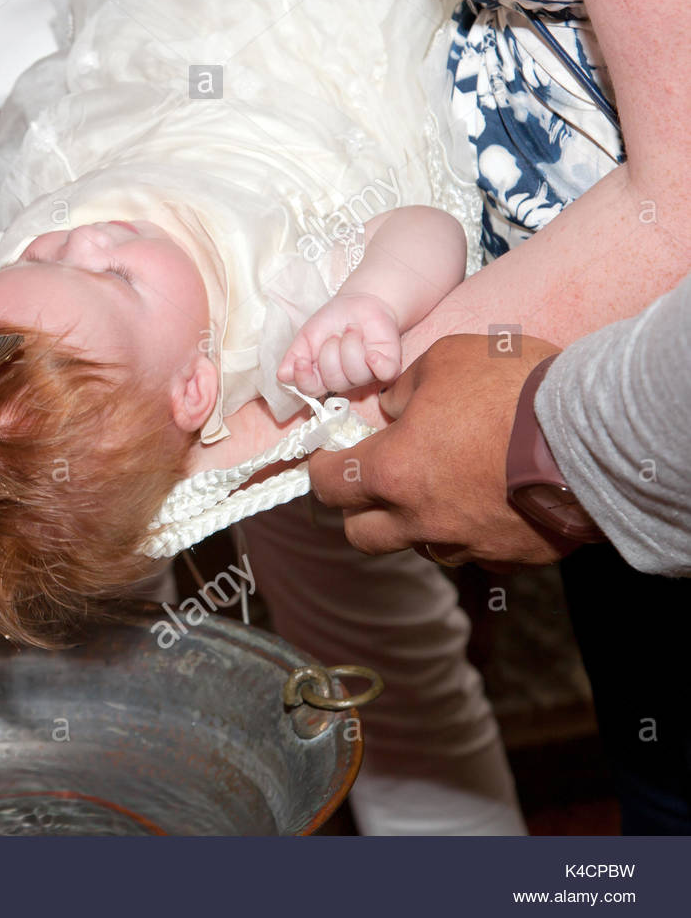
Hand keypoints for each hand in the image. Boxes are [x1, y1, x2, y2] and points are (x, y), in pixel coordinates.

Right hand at [278, 292, 401, 395]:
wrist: (360, 302)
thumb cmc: (332, 320)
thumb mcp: (307, 334)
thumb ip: (295, 354)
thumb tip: (282, 376)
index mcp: (321, 375)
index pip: (310, 389)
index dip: (305, 379)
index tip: (302, 360)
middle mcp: (344, 380)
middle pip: (333, 381)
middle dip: (331, 352)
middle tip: (335, 333)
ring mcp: (366, 375)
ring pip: (356, 374)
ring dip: (351, 344)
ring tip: (353, 329)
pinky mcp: (389, 366)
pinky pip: (385, 374)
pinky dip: (378, 364)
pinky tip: (372, 353)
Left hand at [306, 333, 578, 567]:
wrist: (594, 437)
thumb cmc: (514, 390)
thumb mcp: (446, 359)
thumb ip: (405, 387)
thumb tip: (391, 407)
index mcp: (392, 471)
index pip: (328, 483)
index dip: (323, 467)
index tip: (330, 455)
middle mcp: (419, 519)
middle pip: (361, 534)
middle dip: (359, 509)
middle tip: (374, 481)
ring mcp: (465, 544)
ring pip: (418, 545)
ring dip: (415, 521)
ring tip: (440, 486)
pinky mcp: (507, 558)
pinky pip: (472, 552)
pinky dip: (468, 531)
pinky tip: (487, 501)